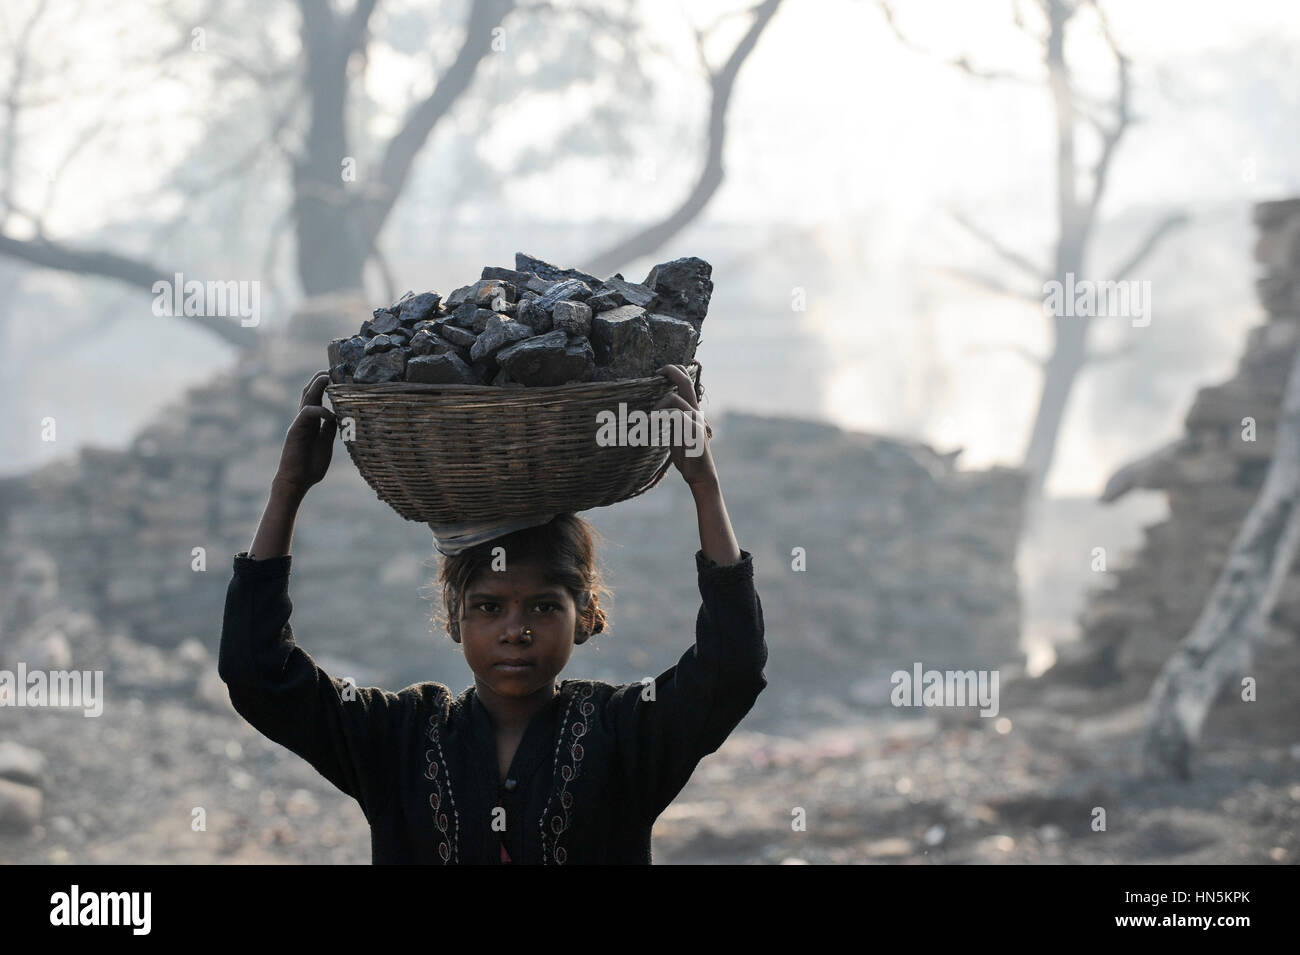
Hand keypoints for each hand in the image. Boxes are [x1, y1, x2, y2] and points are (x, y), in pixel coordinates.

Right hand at [273, 370, 337, 494]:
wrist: (297, 482)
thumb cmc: (311, 466)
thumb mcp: (326, 444)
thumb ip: (329, 430)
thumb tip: (338, 416)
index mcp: (312, 422)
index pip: (318, 398)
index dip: (326, 386)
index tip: (339, 377)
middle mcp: (304, 419)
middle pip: (310, 392)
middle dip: (320, 379)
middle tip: (332, 368)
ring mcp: (299, 423)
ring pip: (306, 397)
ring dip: (317, 385)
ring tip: (328, 376)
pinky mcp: (296, 430)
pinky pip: (307, 413)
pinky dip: (320, 411)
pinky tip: (331, 416)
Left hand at [653, 363, 719, 489]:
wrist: (700, 475)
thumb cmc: (687, 455)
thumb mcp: (676, 433)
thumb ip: (670, 420)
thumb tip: (653, 411)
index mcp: (692, 410)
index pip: (687, 381)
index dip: (675, 371)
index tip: (659, 373)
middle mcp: (696, 412)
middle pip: (685, 381)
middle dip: (671, 371)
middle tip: (656, 373)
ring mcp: (696, 421)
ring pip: (674, 398)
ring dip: (656, 406)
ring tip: (647, 420)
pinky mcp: (694, 431)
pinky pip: (675, 415)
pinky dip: (659, 416)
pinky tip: (648, 422)